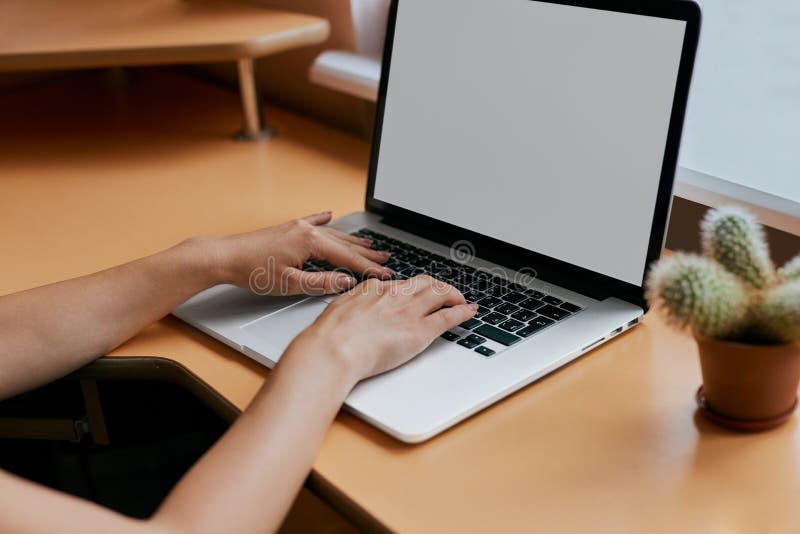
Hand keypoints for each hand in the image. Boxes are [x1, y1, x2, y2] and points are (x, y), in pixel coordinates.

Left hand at [210, 212, 393, 295]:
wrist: (223, 256)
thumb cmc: (252, 271)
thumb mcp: (290, 284)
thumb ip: (321, 283)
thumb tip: (346, 282)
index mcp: (311, 242)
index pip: (348, 258)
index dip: (368, 268)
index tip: (386, 275)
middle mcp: (306, 230)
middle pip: (345, 244)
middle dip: (367, 253)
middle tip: (387, 260)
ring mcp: (297, 227)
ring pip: (333, 234)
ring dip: (352, 240)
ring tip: (370, 244)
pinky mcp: (287, 229)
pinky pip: (313, 222)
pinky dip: (326, 221)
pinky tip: (331, 216)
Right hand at [287, 275, 477, 382]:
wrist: (334, 349)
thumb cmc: (329, 336)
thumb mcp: (338, 309)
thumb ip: (351, 305)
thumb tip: (353, 308)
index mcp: (373, 288)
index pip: (401, 284)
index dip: (414, 289)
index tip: (418, 293)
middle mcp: (395, 295)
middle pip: (425, 282)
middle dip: (439, 286)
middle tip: (446, 293)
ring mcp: (409, 311)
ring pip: (440, 293)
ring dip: (454, 295)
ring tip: (461, 300)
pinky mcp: (420, 330)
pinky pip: (448, 316)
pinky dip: (463, 311)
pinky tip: (470, 311)